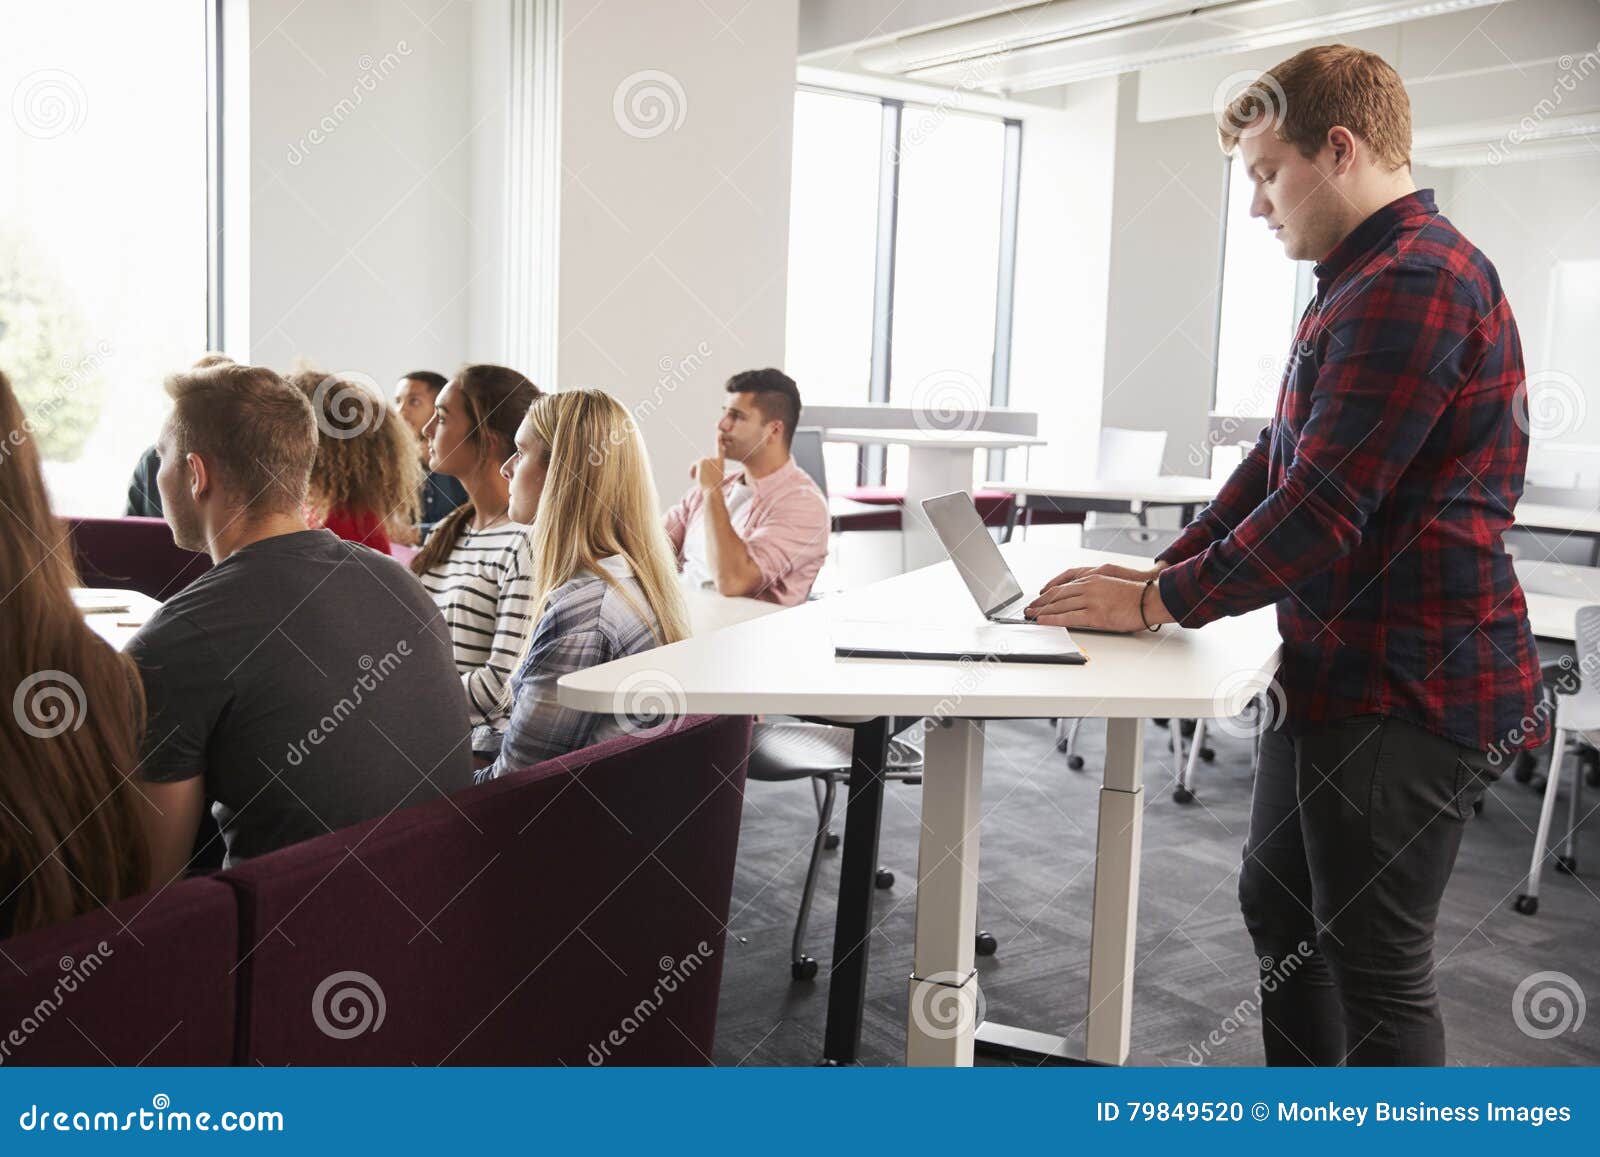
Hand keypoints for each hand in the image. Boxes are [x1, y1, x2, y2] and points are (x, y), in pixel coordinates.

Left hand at [692, 445, 724, 492]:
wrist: (712, 489)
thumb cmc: (713, 486)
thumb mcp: (715, 476)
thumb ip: (711, 468)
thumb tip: (702, 465)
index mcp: (720, 462)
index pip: (720, 450)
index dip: (719, 442)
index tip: (719, 435)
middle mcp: (715, 458)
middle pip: (703, 461)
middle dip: (699, 469)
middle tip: (700, 479)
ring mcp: (708, 459)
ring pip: (697, 464)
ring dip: (695, 471)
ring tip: (698, 479)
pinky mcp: (701, 461)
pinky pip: (693, 465)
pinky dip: (691, 471)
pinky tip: (693, 478)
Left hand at [1026, 573, 1168, 632]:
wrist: (1150, 600)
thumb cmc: (1134, 595)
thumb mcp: (1109, 585)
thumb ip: (1093, 589)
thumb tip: (1079, 599)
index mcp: (1092, 578)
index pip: (1062, 586)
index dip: (1047, 594)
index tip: (1037, 600)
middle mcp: (1088, 586)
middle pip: (1057, 595)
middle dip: (1039, 603)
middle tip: (1028, 609)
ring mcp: (1091, 600)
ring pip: (1059, 605)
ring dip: (1041, 611)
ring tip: (1030, 616)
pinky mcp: (1096, 615)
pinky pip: (1068, 617)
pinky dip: (1052, 619)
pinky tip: (1043, 621)